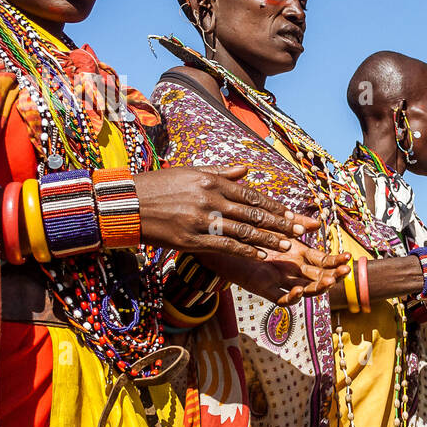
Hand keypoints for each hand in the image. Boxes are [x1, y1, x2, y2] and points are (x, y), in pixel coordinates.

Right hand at [134, 164, 303, 258]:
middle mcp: (210, 199)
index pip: (251, 195)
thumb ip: (221, 173)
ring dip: (268, 240)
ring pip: (243, 231)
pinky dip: (244, 252)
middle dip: (281, 224)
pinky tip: (260, 256)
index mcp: (211, 181)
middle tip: (302, 231)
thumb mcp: (189, 173)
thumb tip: (246, 170)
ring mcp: (201, 220)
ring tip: (288, 246)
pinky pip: (224, 246)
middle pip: (253, 213)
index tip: (293, 214)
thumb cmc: (157, 187)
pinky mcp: (191, 239)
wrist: (124, 204)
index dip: (275, 207)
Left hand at [200, 218, 349, 304]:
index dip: (336, 261)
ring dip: (316, 288)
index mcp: (297, 251)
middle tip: (343, 272)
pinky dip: (290, 297)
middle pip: (318, 276)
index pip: (323, 260)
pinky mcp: (261, 287)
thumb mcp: (274, 222)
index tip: (349, 258)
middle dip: (333, 276)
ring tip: (326, 282)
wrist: (217, 236)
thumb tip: (318, 223)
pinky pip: (279, 298)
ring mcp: (278, 278)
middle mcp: (290, 266)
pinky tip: (297, 290)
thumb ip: (295, 223)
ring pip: (304, 289)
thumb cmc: (245, 226)